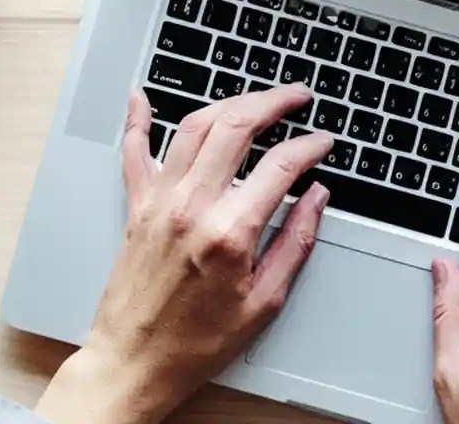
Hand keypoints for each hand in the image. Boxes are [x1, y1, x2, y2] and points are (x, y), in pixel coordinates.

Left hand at [35, 85, 332, 423]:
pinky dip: (137, 120)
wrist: (134, 361)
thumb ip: (296, 242)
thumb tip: (316, 199)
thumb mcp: (265, 302)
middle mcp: (192, 206)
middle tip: (297, 96)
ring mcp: (160, 202)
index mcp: (229, 232)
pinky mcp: (137, 207)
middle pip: (236, 126)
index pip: (280, 166)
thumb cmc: (196, 342)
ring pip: (193, 126)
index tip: (324, 142)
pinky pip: (134, 151)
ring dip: (228, 102)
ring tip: (254, 98)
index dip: (310, 146)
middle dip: (273, 101)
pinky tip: (141, 98)